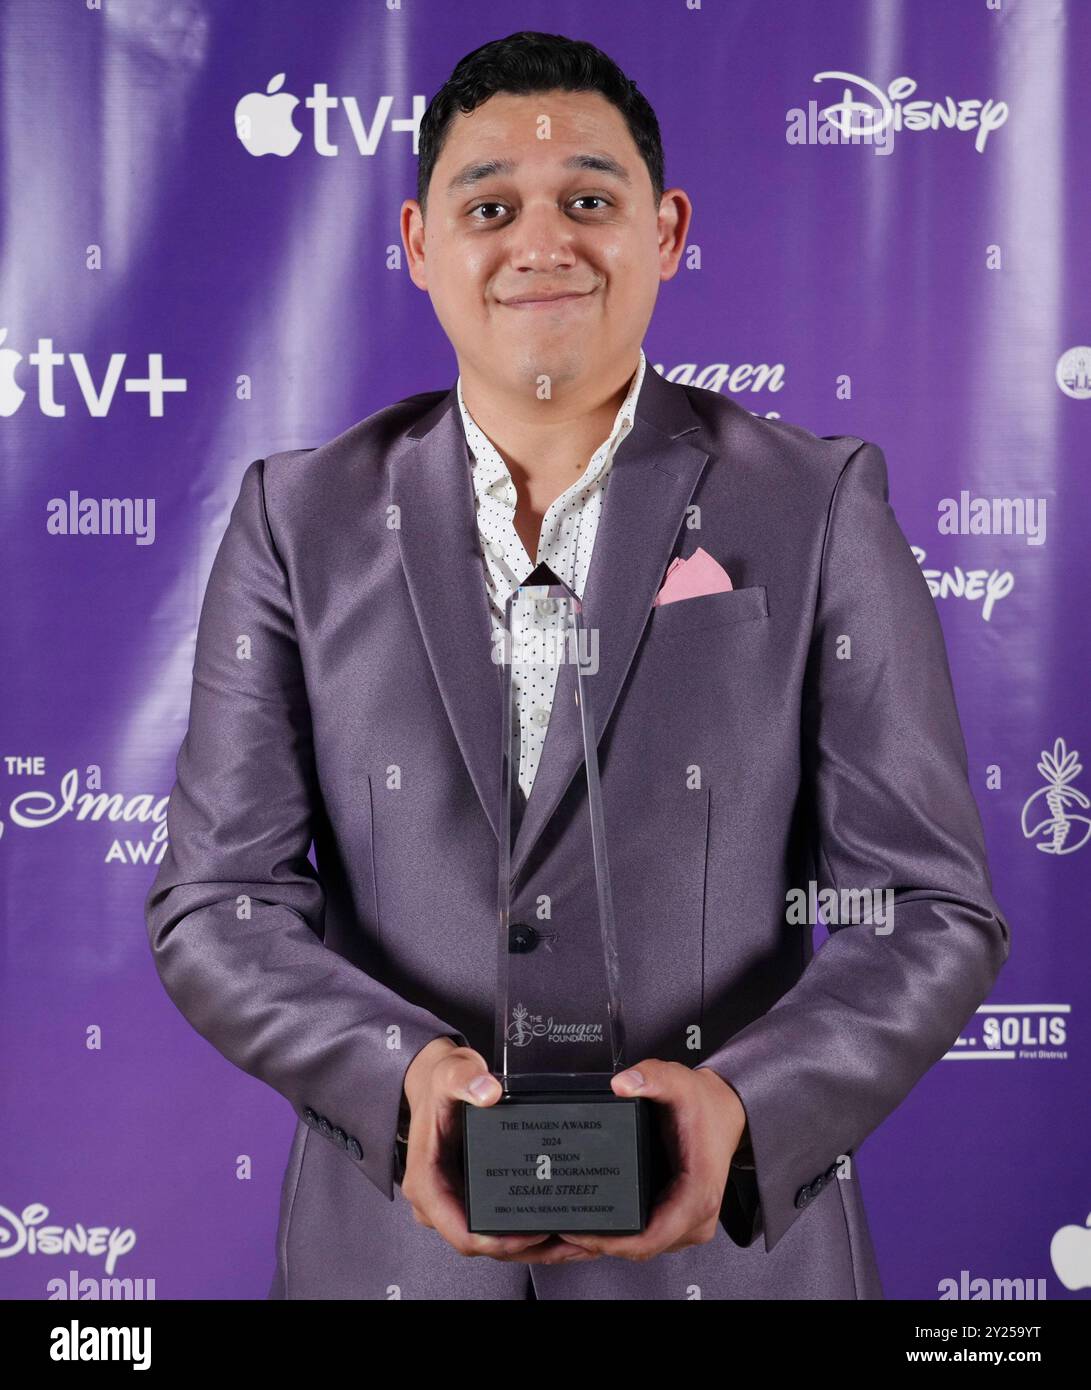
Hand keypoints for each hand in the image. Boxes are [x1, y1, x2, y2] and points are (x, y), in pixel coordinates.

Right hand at [398, 1037, 599, 1264]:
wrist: (435, 1083)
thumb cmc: (439, 1083)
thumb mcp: (450, 1073)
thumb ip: (464, 1078)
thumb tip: (487, 1093)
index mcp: (427, 1183)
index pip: (461, 1231)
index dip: (498, 1240)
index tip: (534, 1232)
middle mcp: (439, 1202)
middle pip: (485, 1243)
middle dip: (528, 1247)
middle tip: (572, 1241)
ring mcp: (456, 1203)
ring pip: (496, 1240)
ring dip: (536, 1246)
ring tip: (580, 1242)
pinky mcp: (473, 1198)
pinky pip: (500, 1224)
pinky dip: (530, 1232)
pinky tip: (563, 1228)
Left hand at [557, 1059, 747, 1260]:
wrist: (727, 1109)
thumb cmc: (706, 1104)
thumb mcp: (679, 1082)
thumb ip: (651, 1078)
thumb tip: (622, 1084)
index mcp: (697, 1194)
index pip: (650, 1238)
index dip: (612, 1243)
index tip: (579, 1233)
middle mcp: (695, 1217)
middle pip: (641, 1247)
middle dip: (599, 1245)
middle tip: (559, 1233)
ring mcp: (688, 1222)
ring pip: (642, 1246)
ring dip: (606, 1244)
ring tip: (565, 1235)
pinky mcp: (678, 1218)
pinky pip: (646, 1236)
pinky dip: (618, 1236)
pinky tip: (590, 1230)